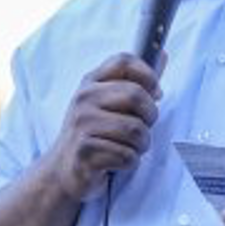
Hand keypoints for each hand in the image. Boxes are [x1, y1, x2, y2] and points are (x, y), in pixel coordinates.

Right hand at [46, 54, 160, 201]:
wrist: (62, 171)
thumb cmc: (92, 134)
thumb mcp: (108, 104)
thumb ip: (136, 81)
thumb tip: (161, 54)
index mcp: (91, 83)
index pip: (124, 61)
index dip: (147, 74)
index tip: (155, 93)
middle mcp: (84, 99)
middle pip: (136, 95)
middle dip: (150, 117)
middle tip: (142, 129)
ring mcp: (81, 124)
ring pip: (136, 130)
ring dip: (141, 145)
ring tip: (128, 148)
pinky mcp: (85, 151)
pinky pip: (127, 155)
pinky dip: (129, 163)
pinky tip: (116, 163)